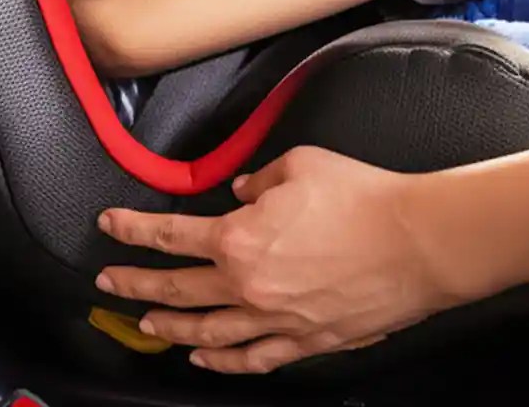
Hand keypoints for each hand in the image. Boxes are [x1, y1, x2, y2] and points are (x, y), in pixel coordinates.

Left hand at [96, 147, 459, 373]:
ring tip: (146, 322)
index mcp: (238, 238)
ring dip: (169, 326)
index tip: (109, 226)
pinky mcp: (305, 341)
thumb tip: (243, 191)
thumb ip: (259, 179)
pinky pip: (252, 359)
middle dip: (134, 283)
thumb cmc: (363, 200)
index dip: (131, 230)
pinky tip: (203, 360)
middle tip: (109, 281)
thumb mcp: (299, 165)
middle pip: (174, 289)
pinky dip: (222, 363)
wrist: (419, 243)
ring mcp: (275, 320)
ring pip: (205, 332)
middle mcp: (247, 285)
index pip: (168, 235)